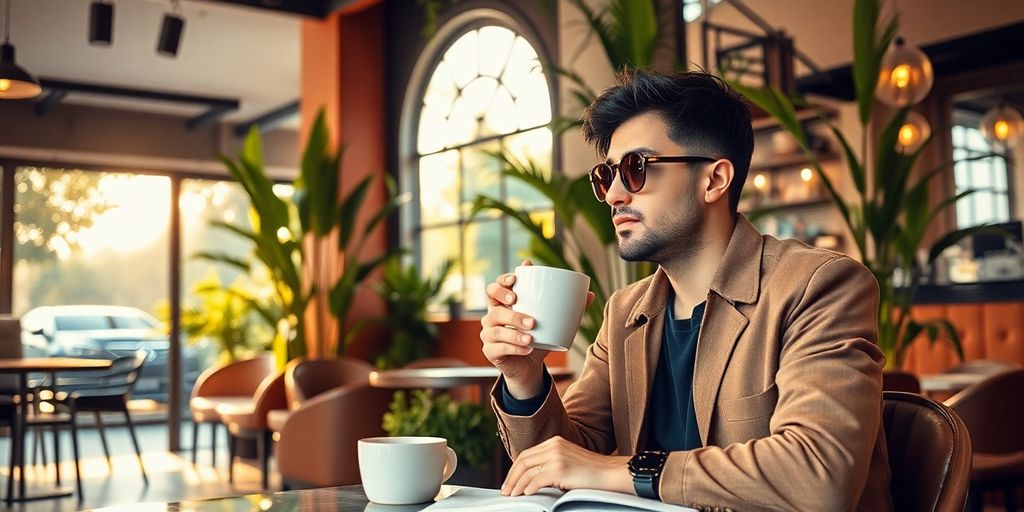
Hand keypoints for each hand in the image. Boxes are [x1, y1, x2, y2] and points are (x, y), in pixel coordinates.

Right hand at [480, 260, 593, 397]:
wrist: (529, 366)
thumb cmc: (538, 338)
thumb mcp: (552, 322)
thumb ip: (567, 308)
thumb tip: (590, 294)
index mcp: (503, 304)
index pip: (494, 288)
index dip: (501, 283)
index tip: (514, 281)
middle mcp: (492, 317)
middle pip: (494, 308)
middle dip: (511, 312)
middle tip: (531, 320)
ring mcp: (488, 335)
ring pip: (496, 329)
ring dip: (515, 332)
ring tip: (532, 337)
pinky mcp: (490, 352)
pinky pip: (498, 348)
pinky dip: (514, 348)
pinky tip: (527, 348)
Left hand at [501, 436, 632, 495]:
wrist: (610, 473)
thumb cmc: (591, 472)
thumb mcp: (567, 461)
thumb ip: (550, 464)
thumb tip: (531, 479)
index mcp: (554, 442)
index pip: (526, 454)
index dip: (514, 469)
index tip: (510, 481)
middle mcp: (553, 446)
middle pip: (523, 461)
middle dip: (512, 477)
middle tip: (506, 490)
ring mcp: (557, 456)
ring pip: (527, 471)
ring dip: (517, 485)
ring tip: (513, 495)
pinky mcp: (560, 469)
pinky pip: (537, 479)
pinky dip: (529, 488)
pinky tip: (527, 494)